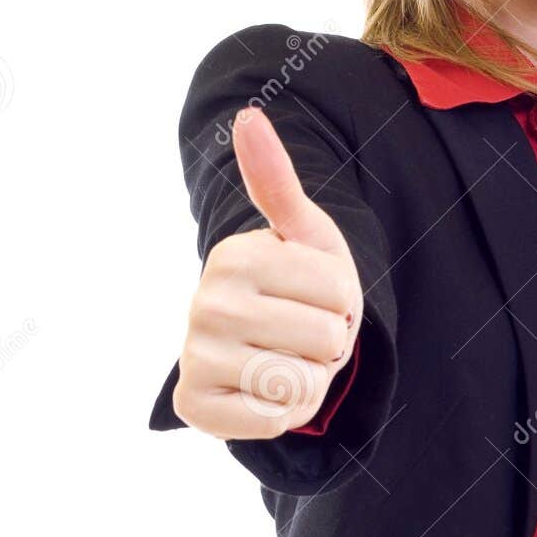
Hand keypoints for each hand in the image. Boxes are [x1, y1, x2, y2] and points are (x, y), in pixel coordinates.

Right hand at [172, 105, 362, 439]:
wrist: (262, 350)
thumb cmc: (295, 288)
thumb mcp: (303, 235)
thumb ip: (277, 180)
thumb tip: (247, 116)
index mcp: (235, 256)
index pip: (339, 292)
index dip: (342, 301)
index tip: (312, 296)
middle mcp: (205, 302)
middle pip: (326, 340)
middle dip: (328, 345)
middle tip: (299, 334)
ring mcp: (195, 355)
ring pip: (302, 384)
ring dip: (308, 381)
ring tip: (284, 360)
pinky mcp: (194, 406)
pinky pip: (273, 420)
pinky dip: (281, 414)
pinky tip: (262, 392)